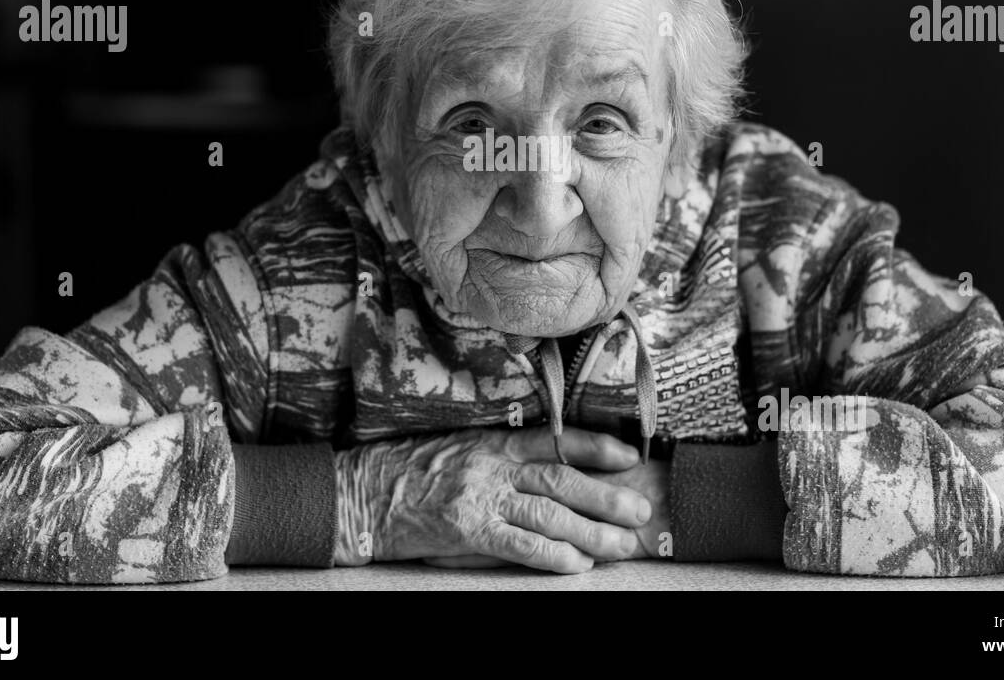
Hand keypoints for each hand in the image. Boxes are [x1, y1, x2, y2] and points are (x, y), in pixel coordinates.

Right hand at [419, 457, 671, 566]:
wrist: (362, 492)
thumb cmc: (409, 470)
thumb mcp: (460, 450)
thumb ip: (502, 461)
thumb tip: (551, 478)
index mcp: (494, 441)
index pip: (556, 440)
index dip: (596, 447)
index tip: (629, 456)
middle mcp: (493, 464)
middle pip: (563, 479)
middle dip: (607, 495)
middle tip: (641, 509)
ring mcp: (481, 497)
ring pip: (550, 513)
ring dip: (593, 531)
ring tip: (623, 545)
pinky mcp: (468, 530)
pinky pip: (520, 544)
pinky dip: (554, 555)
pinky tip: (578, 563)